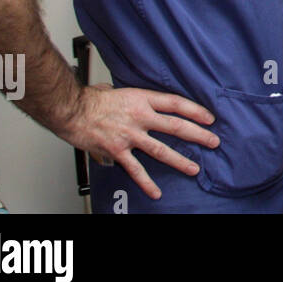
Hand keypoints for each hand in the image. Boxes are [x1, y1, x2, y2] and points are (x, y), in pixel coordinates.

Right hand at [58, 84, 218, 199]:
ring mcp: (130, 136)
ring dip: (179, 160)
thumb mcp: (117, 90)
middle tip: (213, 141)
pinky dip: (146, 182)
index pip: (176, 104)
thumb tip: (136, 101)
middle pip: (175, 126)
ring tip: (194, 168)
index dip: (195, 110)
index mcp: (142, 99)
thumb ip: (131, 98)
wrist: (70, 110)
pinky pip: (135, 169)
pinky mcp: (117, 151)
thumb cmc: (90, 99)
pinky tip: (156, 191)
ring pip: (161, 150)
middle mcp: (140, 117)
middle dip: (197, 135)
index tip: (209, 118)